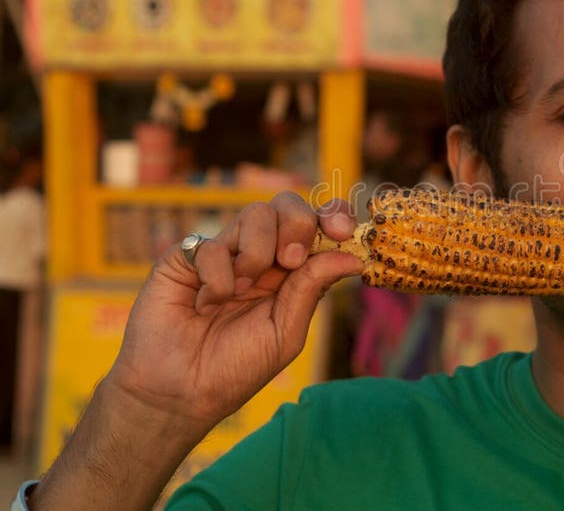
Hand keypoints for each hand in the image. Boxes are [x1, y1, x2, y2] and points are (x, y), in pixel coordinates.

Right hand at [107, 192, 363, 433]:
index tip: (341, 229)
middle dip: (298, 225)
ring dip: (256, 255)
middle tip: (289, 261)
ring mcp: (223, 252)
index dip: (333, 215)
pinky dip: (217, 279)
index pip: (317, 224)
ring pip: (255, 214)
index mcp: (289, 271)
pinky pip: (212, 245)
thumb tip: (353, 257)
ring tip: (240, 294)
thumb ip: (312, 288)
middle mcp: (258, 254)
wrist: (179, 391)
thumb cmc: (235, 368)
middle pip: (288, 205)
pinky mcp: (185, 256)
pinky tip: (204, 305)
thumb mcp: (285, 333)